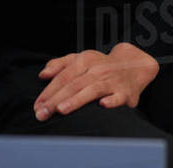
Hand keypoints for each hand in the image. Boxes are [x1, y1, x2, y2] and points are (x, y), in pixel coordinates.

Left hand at [33, 43, 158, 120]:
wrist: (135, 64)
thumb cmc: (102, 65)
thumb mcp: (81, 59)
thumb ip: (60, 64)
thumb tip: (43, 74)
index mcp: (85, 61)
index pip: (63, 77)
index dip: (49, 91)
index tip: (37, 105)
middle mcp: (97, 70)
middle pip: (74, 84)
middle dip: (56, 100)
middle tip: (42, 114)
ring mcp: (112, 81)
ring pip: (92, 90)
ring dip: (77, 100)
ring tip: (61, 110)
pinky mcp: (125, 93)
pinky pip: (118, 97)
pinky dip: (111, 101)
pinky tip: (102, 105)